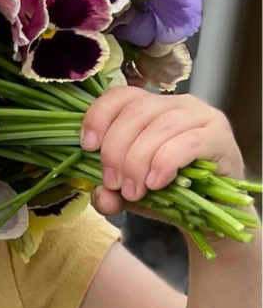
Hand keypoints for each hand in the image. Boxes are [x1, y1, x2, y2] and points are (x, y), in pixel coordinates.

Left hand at [80, 88, 243, 216]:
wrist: (212, 212)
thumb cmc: (170, 193)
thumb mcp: (130, 193)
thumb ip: (110, 194)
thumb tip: (102, 196)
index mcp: (151, 108)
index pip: (120, 95)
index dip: (98, 117)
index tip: (88, 148)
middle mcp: (177, 104)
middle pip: (136, 112)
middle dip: (116, 150)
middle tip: (113, 183)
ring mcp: (202, 117)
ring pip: (159, 127)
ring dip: (138, 161)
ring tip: (134, 191)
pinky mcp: (220, 137)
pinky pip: (187, 143)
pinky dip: (165, 163)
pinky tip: (157, 183)